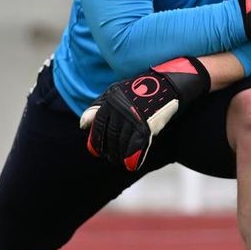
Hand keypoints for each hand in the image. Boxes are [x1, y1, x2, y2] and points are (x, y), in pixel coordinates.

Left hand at [78, 57, 209, 170]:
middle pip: (110, 137)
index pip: (98, 126)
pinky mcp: (147, 126)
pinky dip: (134, 158)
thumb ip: (98, 107)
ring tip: (121, 162)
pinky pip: (137, 147)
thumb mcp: (115, 93)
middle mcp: (119, 110)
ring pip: (122, 144)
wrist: (167, 85)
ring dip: (120, 156)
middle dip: (109, 151)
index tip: (96, 151)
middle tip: (111, 158)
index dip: (96, 141)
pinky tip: (132, 164)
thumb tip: (83, 124)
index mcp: (110, 101)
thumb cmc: (140, 89)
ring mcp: (133, 118)